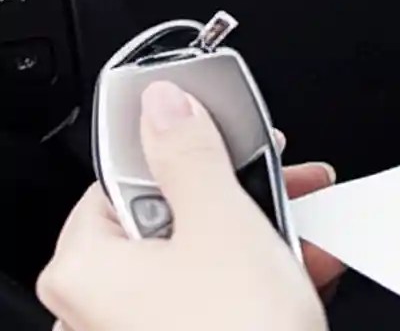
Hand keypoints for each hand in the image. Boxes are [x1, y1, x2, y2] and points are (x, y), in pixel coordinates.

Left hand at [38, 82, 339, 330]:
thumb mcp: (223, 222)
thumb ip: (190, 153)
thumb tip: (163, 104)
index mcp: (83, 266)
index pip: (124, 175)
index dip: (186, 147)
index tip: (230, 135)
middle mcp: (96, 308)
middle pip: (171, 219)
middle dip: (240, 198)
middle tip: (283, 184)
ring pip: (201, 260)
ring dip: (261, 239)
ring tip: (306, 234)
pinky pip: (214, 299)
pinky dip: (257, 281)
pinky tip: (303, 271)